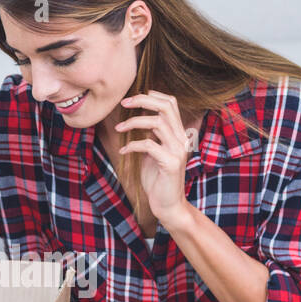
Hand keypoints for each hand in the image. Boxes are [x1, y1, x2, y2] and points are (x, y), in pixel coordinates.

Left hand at [114, 91, 193, 227]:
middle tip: (124, 102)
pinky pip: (149, 145)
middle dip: (143, 100)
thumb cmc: (157, 180)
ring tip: (119, 128)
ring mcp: (178, 151)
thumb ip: (150, 137)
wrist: (168, 206)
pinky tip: (123, 151)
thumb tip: (134, 121)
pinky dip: (132, 145)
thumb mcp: (152, 153)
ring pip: (157, 122)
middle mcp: (181, 139)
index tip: (131, 99)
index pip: (171, 103)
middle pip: (166, 106)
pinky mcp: (171, 164)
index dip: (152, 95)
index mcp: (178, 134)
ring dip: (133, 122)